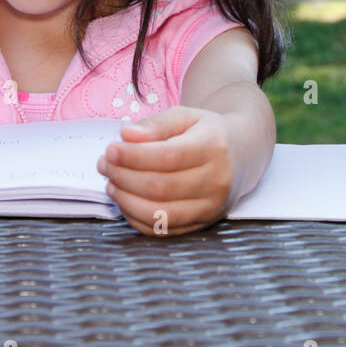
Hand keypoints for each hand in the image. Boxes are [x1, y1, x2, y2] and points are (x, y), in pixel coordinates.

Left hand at [96, 106, 240, 236]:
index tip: (110, 150)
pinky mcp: (203, 224)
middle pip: (161, 187)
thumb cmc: (206, 132)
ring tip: (111, 183)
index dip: (133, 156)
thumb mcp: (185, 116)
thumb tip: (127, 136)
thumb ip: (156, 123)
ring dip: (126, 200)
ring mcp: (211, 207)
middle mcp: (217, 180)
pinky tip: (125, 200)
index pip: (167, 156)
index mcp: (214, 146)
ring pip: (160, 214)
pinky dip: (136, 218)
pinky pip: (163, 230)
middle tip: (104, 164)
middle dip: (124, 177)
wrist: (241, 155)